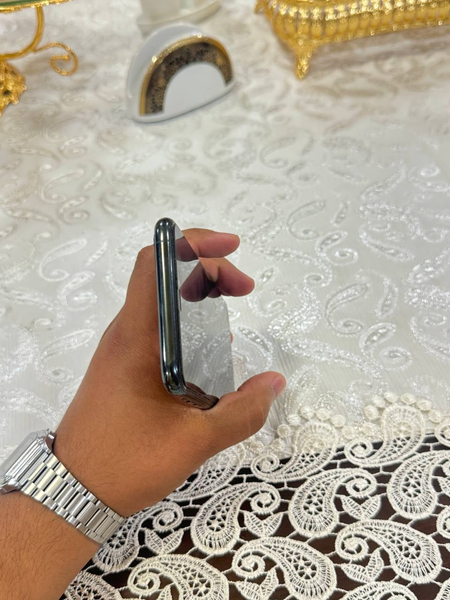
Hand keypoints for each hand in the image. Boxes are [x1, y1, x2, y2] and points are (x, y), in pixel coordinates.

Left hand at [54, 229, 285, 517]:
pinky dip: (189, 326)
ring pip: (163, 305)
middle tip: (245, 290)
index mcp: (137, 338)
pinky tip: (211, 355)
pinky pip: (159, 331)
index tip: (232, 248)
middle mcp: (127, 335)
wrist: (73, 490)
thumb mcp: (193, 440)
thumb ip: (241, 412)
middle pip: (166, 278)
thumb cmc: (125, 462)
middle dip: (210, 272)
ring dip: (199, 300)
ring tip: (231, 318)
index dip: (193, 243)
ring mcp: (123, 351)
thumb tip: (274, 383)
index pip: (156, 264)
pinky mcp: (124, 368)